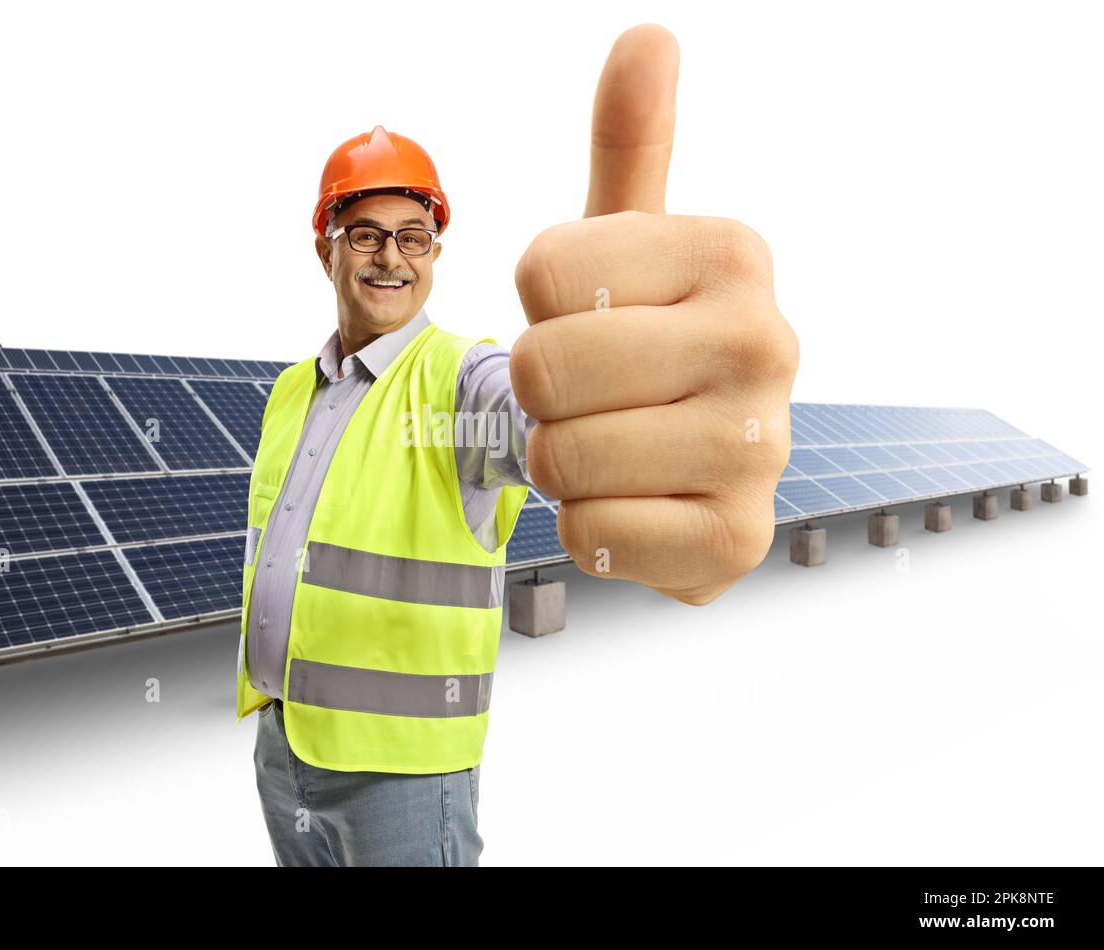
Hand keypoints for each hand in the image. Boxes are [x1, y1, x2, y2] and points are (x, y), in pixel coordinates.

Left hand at [510, 24, 798, 604]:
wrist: (689, 465)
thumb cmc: (640, 339)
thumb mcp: (628, 243)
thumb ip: (630, 147)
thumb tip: (647, 38)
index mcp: (735, 253)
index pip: (543, 273)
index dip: (539, 308)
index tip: (593, 318)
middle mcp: (769, 342)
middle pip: (545, 366)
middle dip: (541, 394)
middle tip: (593, 396)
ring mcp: (763, 448)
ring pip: (561, 455)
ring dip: (561, 461)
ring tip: (616, 447)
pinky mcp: (740, 540)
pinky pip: (590, 533)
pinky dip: (590, 527)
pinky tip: (640, 506)